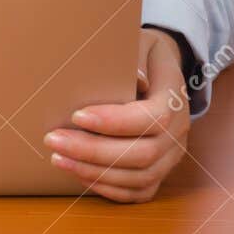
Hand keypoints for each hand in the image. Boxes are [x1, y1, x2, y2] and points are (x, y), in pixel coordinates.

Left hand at [42, 26, 190, 202]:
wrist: (164, 73)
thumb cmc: (146, 55)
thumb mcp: (142, 42)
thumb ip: (136, 56)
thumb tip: (135, 77)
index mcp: (174, 99)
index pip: (152, 119)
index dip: (115, 122)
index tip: (77, 115)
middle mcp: (178, 133)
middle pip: (142, 155)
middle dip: (93, 151)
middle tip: (54, 140)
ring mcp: (171, 157)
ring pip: (139, 178)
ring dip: (95, 173)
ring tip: (58, 158)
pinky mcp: (160, 171)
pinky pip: (138, 191)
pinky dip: (108, 188)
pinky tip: (79, 174)